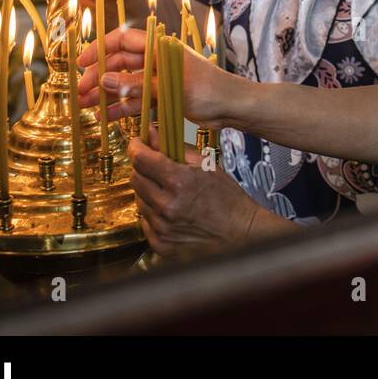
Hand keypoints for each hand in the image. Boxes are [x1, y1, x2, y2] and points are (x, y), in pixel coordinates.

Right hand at [78, 26, 235, 131]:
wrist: (231, 106)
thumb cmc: (207, 89)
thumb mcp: (168, 86)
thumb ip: (135, 84)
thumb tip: (103, 80)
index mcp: (160, 46)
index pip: (123, 40)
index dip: (100, 49)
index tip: (81, 63)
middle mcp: (157, 59)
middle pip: (120, 63)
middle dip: (99, 77)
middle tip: (81, 93)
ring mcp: (159, 78)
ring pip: (126, 83)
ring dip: (107, 94)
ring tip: (86, 107)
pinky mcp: (162, 95)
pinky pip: (137, 99)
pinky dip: (122, 107)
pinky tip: (106, 117)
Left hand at [129, 124, 273, 257]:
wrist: (242, 232)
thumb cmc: (228, 198)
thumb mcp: (207, 166)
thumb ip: (176, 149)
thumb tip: (153, 134)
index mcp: (180, 182)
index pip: (141, 160)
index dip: (136, 148)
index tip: (137, 144)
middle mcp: (167, 206)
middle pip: (135, 179)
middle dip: (143, 169)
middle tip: (156, 167)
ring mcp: (162, 228)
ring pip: (139, 200)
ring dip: (150, 192)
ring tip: (170, 194)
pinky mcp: (161, 244)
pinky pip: (145, 222)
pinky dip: (154, 214)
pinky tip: (171, 213)